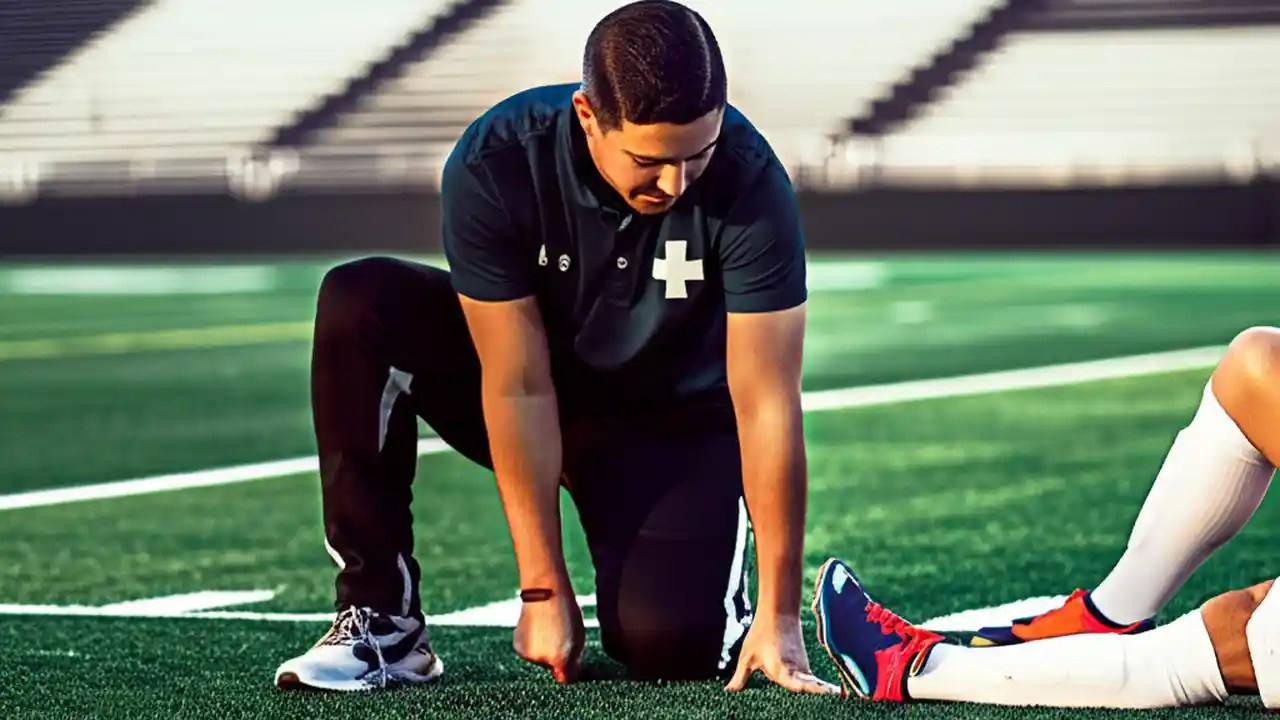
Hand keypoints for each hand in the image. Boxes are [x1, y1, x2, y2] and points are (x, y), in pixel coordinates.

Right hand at [512, 588, 585, 683]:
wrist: (544, 592)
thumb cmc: (566, 612)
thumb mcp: (578, 637)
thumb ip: (572, 660)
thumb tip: (564, 676)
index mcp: (560, 658)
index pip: (565, 679)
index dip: (570, 670)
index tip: (572, 659)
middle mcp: (542, 660)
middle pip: (552, 667)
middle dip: (556, 657)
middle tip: (559, 634)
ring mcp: (528, 654)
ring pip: (539, 659)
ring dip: (543, 650)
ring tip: (547, 628)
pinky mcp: (517, 646)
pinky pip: (529, 652)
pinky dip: (533, 644)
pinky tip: (536, 628)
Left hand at [724, 611, 840, 694]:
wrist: (779, 611)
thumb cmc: (761, 633)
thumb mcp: (747, 657)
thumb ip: (740, 678)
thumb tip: (728, 691)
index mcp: (782, 670)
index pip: (798, 685)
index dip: (808, 691)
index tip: (822, 693)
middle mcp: (797, 670)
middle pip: (812, 689)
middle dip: (821, 695)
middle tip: (836, 701)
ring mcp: (804, 667)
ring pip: (812, 686)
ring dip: (820, 694)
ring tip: (837, 700)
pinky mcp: (805, 665)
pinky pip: (810, 680)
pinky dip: (816, 688)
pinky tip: (828, 695)